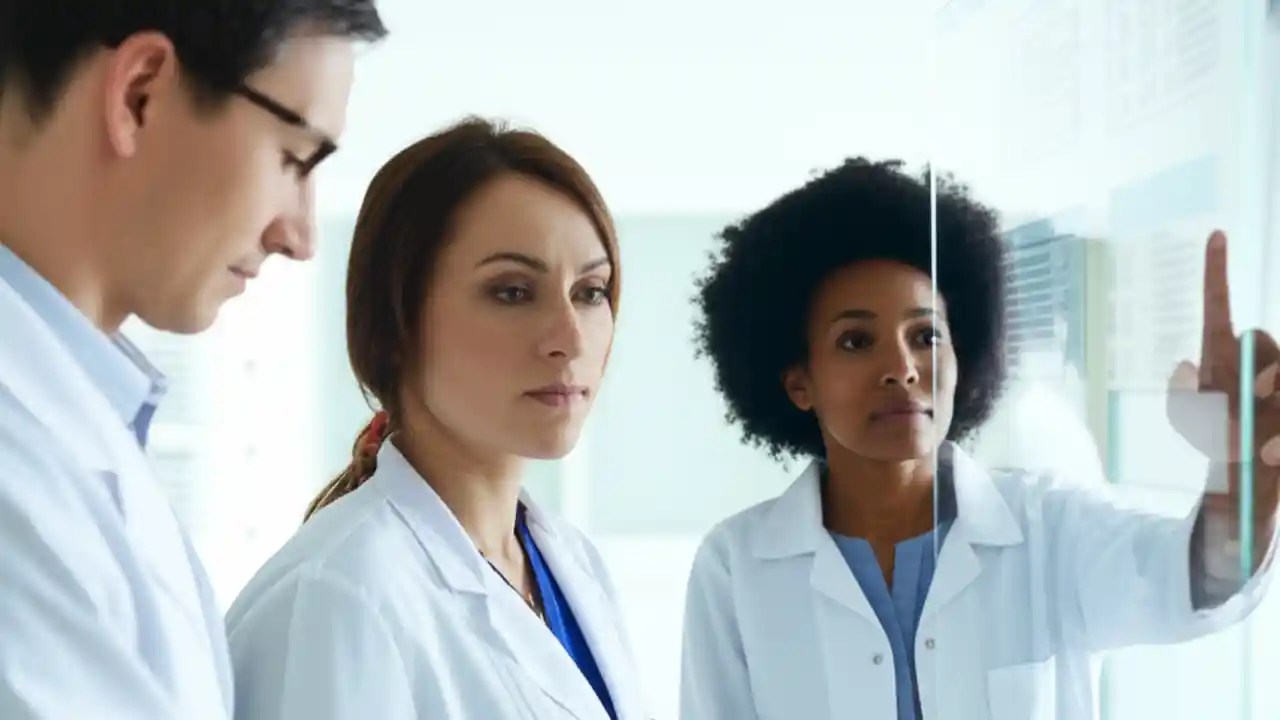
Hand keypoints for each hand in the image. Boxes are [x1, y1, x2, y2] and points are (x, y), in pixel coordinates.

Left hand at [1167, 231, 1279, 472]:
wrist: (1246, 474)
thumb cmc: (1219, 441)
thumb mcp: (1191, 421)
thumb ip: (1182, 397)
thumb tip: (1188, 364)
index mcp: (1221, 354)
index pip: (1218, 304)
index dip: (1215, 270)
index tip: (1215, 235)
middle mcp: (1255, 357)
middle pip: (1262, 338)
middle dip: (1265, 367)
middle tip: (1256, 395)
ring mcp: (1279, 377)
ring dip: (1278, 403)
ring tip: (1262, 439)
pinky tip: (1271, 453)